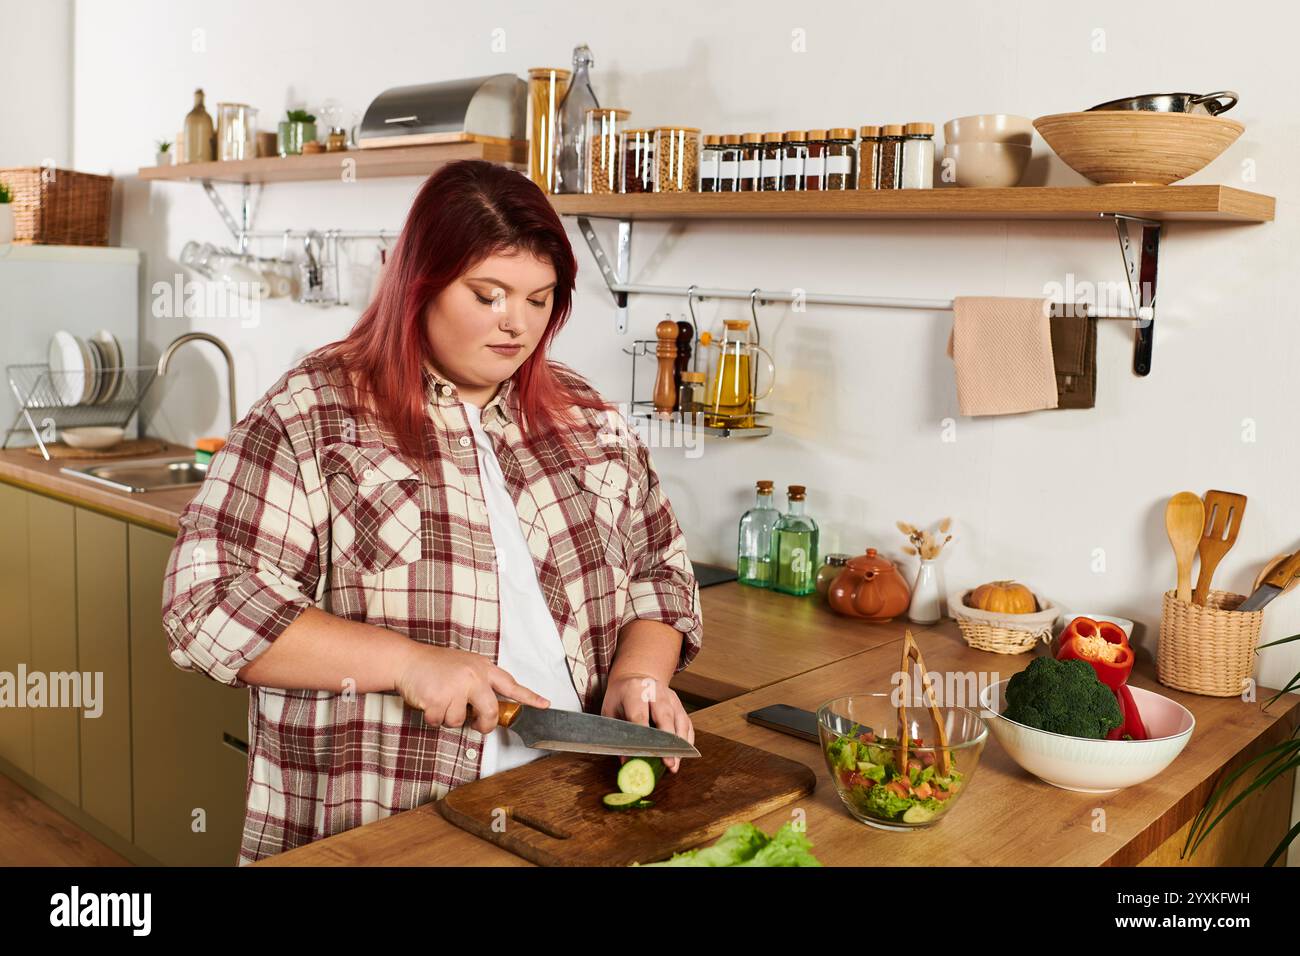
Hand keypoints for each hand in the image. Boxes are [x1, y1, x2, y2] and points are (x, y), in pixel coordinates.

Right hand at [394, 644, 549, 735]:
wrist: (407, 660)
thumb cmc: (434, 665)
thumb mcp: (464, 666)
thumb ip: (480, 682)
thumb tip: (490, 707)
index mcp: (482, 668)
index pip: (511, 684)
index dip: (529, 697)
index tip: (544, 705)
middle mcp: (473, 677)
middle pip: (491, 712)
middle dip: (484, 724)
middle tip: (477, 724)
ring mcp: (456, 688)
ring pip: (460, 721)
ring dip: (448, 717)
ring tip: (440, 699)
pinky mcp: (439, 699)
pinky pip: (440, 722)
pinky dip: (433, 718)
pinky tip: (429, 701)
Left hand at [600, 671, 694, 772]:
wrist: (636, 677)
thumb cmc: (621, 697)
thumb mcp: (611, 712)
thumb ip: (618, 735)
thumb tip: (626, 762)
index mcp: (634, 690)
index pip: (639, 714)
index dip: (643, 735)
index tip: (644, 753)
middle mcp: (656, 691)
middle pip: (665, 716)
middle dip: (668, 742)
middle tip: (668, 762)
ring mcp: (671, 697)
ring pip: (680, 721)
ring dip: (679, 745)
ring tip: (674, 764)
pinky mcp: (680, 704)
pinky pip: (687, 724)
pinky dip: (686, 741)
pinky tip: (681, 755)